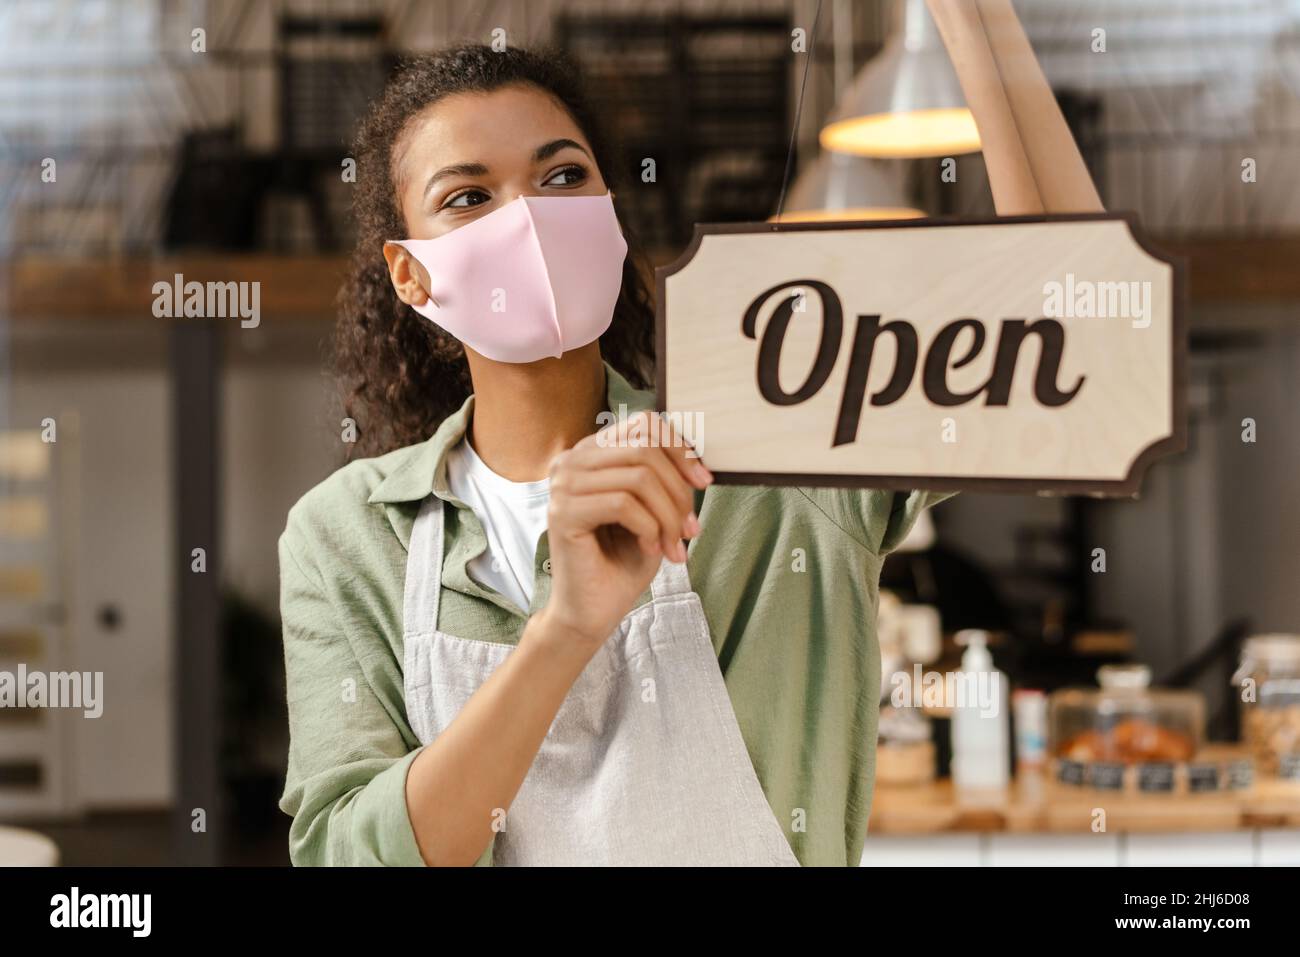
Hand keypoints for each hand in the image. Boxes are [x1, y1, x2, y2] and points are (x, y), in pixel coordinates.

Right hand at [536, 411, 711, 651]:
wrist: (593, 610)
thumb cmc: (622, 560)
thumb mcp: (654, 509)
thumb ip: (664, 477)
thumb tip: (696, 459)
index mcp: (592, 452)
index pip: (644, 425)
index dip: (681, 450)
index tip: (704, 482)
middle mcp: (572, 461)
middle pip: (645, 450)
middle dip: (678, 491)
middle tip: (690, 529)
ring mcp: (563, 485)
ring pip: (639, 477)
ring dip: (668, 516)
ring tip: (673, 545)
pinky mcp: (563, 513)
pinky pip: (623, 504)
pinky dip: (649, 527)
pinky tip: (650, 548)